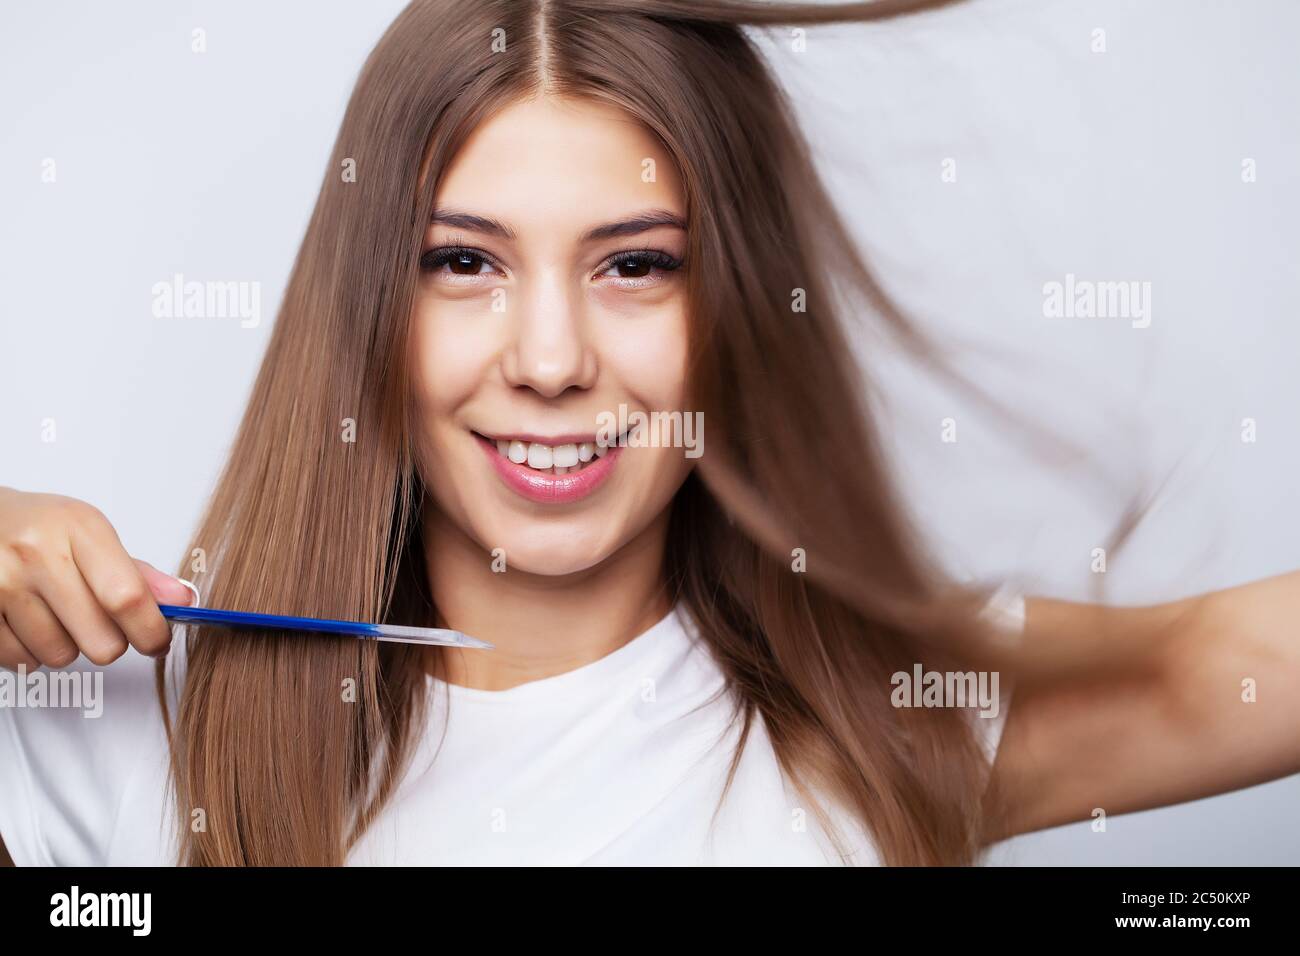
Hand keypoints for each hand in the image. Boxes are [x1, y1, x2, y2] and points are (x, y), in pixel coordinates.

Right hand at [0, 487, 192, 669]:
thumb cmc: (40, 527)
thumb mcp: (91, 533)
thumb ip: (137, 571)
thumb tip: (182, 600)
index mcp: (79, 529)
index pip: (127, 597)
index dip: (151, 631)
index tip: (158, 641)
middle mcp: (38, 555)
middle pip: (100, 640)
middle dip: (111, 642)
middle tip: (102, 623)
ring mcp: (2, 584)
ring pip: (61, 656)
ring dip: (68, 646)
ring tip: (58, 613)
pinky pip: (22, 661)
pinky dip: (33, 651)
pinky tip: (30, 622)